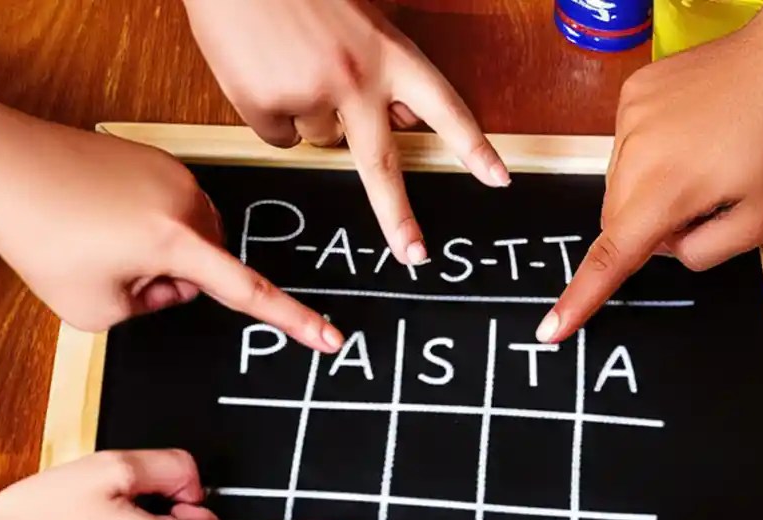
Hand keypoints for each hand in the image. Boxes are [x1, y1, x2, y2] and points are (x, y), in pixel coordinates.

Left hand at [0, 102, 343, 351]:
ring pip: (191, 238)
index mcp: (176, 242)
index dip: (294, 321)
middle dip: (171, 282)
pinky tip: (101, 217)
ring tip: (101, 241)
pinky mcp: (158, 158)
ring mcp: (174, 174)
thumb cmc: (40, 237)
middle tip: (115, 274)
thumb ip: (149, 311)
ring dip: (159, 253)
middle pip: (208, 266)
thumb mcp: (93, 309)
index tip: (331, 338)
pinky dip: (145, 224)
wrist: (2, 164)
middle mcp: (187, 202)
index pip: (250, 292)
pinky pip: (171, 208)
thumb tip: (171, 284)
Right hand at [183, 0, 508, 264]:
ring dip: (312, 116)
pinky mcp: (266, 105)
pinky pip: (278, 135)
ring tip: (293, 65)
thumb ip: (383, 69)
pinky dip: (271, 113)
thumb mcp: (359, 18)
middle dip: (399, 218)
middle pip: (381, 167)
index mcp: (387, 53)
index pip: (444, 107)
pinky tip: (264, 73)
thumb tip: (400, 121)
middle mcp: (355, 79)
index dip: (473, 147)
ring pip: (320, 140)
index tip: (498, 179)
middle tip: (415, 254)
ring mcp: (310, 96)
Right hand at [535, 0, 762, 342]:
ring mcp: (629, 116)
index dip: (580, 298)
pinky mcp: (633, 91)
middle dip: (649, 226)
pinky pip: (628, 142)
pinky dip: (652, 151)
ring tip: (704, 160)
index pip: (612, 256)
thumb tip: (665, 248)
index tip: (550, 329)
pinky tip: (693, 133)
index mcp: (667, 190)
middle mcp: (636, 152)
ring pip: (620, 181)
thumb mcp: (762, 220)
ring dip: (650, 187)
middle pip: (617, 218)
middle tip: (703, 206)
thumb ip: (704, 253)